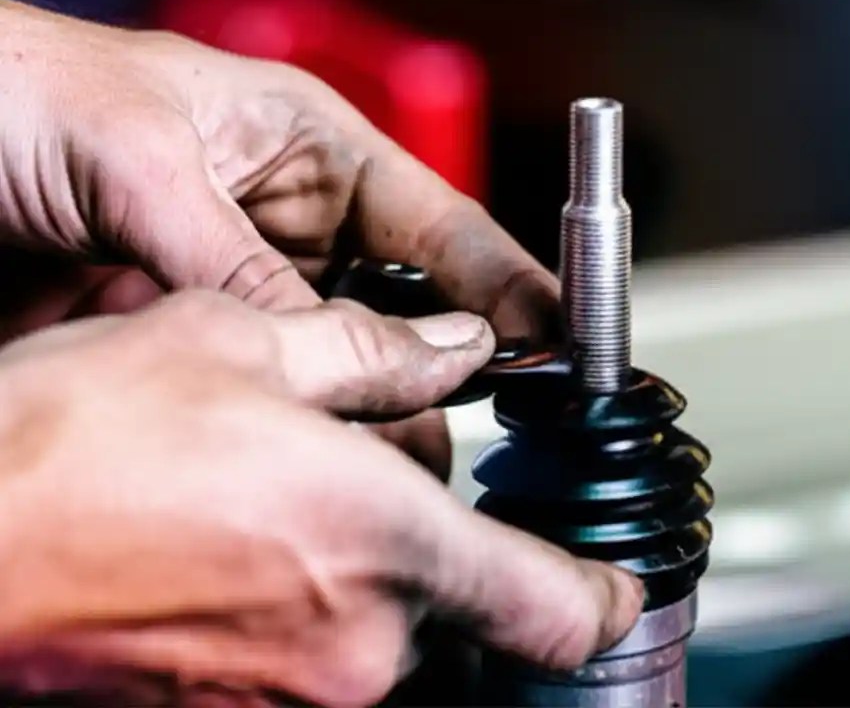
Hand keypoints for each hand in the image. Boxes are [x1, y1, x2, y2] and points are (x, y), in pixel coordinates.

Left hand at [0, 0, 560, 474]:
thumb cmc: (5, 91)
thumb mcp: (137, 162)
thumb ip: (236, 262)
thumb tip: (326, 349)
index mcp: (306, 149)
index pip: (438, 226)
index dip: (506, 285)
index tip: (557, 344)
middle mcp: (285, 223)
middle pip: (404, 310)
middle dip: (451, 368)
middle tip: (486, 429)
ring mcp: (239, 288)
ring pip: (343, 364)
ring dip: (379, 410)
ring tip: (409, 460)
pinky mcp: (183, 343)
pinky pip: (266, 394)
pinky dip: (300, 430)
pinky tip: (325, 460)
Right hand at [0, 291, 641, 707]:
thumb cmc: (66, 450)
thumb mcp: (234, 347)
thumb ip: (371, 354)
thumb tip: (448, 348)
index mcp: (386, 549)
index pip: (562, 611)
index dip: (604, 597)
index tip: (613, 579)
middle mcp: (355, 650)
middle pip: (461, 608)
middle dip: (437, 547)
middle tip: (367, 480)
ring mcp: (291, 702)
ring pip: (384, 637)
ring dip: (364, 577)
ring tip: (280, 508)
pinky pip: (313, 663)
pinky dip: (305, 610)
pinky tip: (236, 549)